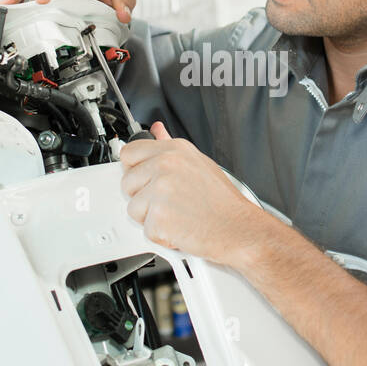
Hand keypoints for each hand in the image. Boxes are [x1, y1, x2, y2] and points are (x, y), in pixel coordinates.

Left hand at [119, 122, 265, 267]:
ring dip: (151, 218)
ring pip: (133, 209)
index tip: (143, 179)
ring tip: (177, 215)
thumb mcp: (198, 163)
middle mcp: (166, 166)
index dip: (134, 169)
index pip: (130, 152)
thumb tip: (157, 130)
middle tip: (170, 202)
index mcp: (174, 150)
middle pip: (127, 183)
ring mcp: (161, 190)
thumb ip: (170, 146)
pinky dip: (161, 235)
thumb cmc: (223, 202)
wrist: (239, 229)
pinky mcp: (159, 217)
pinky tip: (180, 227)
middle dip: (143, 197)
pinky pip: (145, 230)